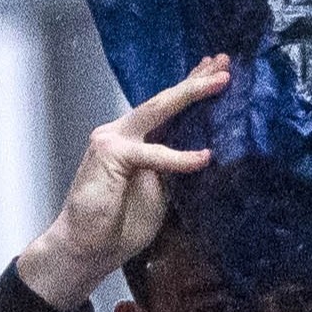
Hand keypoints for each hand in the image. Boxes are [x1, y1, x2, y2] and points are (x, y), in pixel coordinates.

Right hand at [16, 54, 228, 311]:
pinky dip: (180, 157)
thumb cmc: (119, 224)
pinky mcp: (110, 155)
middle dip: (196, 80)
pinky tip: (204, 156)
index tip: (217, 70)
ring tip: (220, 82)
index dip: (191, 88)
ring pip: (158, 111)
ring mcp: (114, 140)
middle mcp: (123, 132)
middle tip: (224, 62)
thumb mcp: (159, 191)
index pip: (167, 109)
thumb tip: (206, 153)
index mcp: (136, 139)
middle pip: (165, 101)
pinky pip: (153, 153)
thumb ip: (173, 168)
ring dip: (190, 94)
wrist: (86, 248)